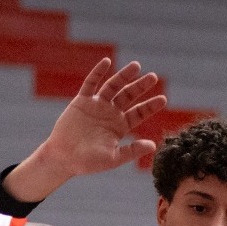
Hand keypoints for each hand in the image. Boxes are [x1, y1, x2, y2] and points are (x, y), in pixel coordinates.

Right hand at [27, 57, 167, 183]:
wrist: (63, 159)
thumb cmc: (87, 162)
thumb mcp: (113, 158)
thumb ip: (132, 151)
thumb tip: (153, 145)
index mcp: (120, 126)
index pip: (139, 113)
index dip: (150, 106)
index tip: (163, 99)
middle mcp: (110, 113)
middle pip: (128, 95)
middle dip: (140, 86)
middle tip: (153, 77)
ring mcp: (96, 105)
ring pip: (113, 86)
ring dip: (124, 76)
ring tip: (136, 66)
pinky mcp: (81, 101)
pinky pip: (91, 83)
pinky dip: (98, 72)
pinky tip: (106, 62)